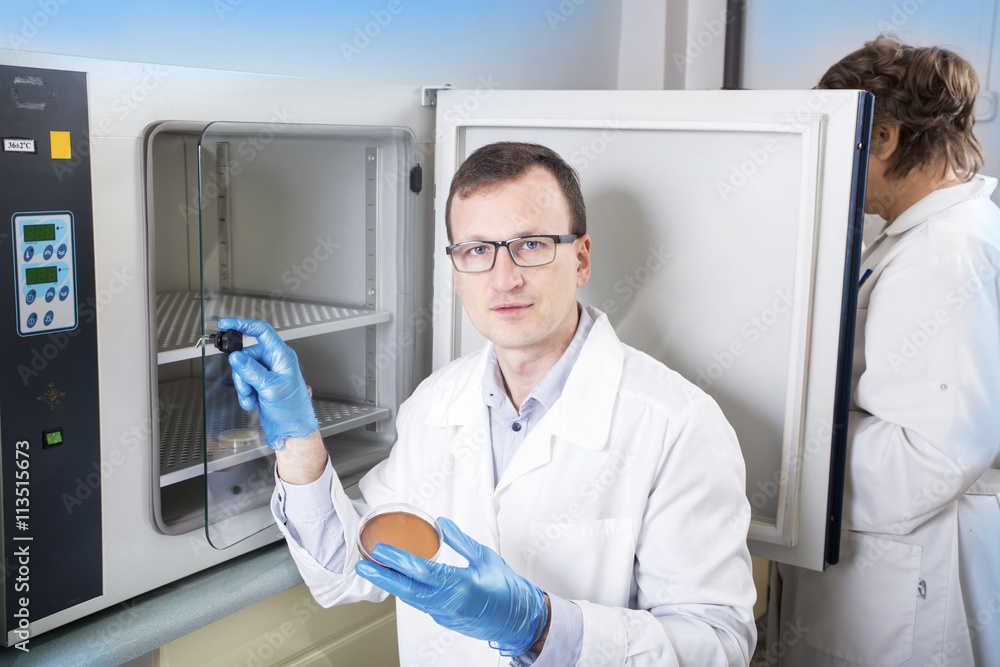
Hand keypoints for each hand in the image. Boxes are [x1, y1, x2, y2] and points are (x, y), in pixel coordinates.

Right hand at [216, 318, 318, 449]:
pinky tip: (252, 402)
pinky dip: (244, 393)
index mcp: (282, 355)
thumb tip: (236, 356)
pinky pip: (244, 381)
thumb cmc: (292, 409)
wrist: (291, 429)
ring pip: (242, 370)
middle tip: (247, 388)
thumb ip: (251, 371)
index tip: (226, 324)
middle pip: (246, 355)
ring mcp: (266, 372)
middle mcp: (274, 361)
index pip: (262, 332)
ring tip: (251, 398)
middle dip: (242, 373)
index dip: (243, 325)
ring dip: (243, 386)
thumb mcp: (270, 387)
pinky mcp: (260, 383)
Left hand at [355, 517, 547, 656]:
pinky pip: (421, 604)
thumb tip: (442, 524)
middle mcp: (449, 603)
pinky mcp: (444, 620)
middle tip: (363, 566)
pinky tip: (399, 581)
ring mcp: (445, 615)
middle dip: (382, 577)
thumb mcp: (486, 558)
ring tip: (375, 571)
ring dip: (391, 584)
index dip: (398, 559)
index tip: (381, 550)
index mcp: (461, 584)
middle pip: (407, 589)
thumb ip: (461, 541)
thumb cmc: (507, 590)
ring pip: (411, 598)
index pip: (421, 571)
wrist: (519, 621)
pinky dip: (407, 591)